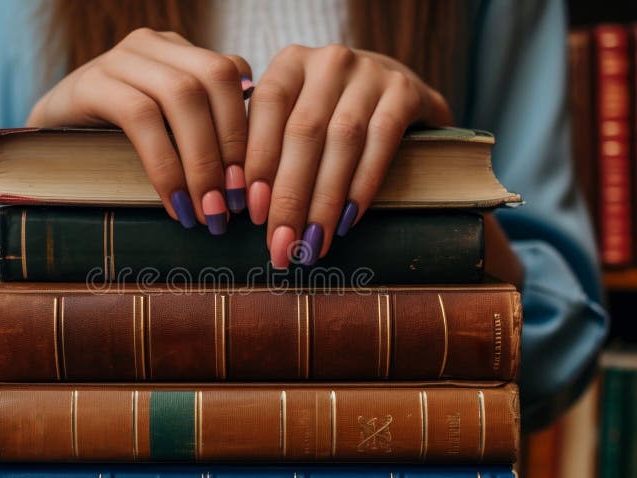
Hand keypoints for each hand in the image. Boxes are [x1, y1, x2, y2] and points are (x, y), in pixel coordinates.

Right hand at [27, 28, 252, 234]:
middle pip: (216, 79)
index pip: (235, 76)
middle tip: (234, 204)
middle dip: (231, 147)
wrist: (45, 148)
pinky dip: (164, 165)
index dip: (251, 131)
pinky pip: (140, 117)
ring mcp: (121, 58)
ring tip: (207, 211)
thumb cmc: (119, 151)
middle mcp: (156, 47)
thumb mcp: (171, 140)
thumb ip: (207, 141)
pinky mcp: (90, 82)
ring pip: (182, 96)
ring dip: (201, 161)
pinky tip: (174, 204)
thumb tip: (253, 183)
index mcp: (183, 54)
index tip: (255, 186)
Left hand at [245, 45, 452, 266]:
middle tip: (282, 244)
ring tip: (312, 243)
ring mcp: (370, 73)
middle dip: (290, 196)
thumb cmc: (328, 115)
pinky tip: (347, 220)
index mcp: (290, 63)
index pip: (268, 106)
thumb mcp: (294, 117)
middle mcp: (329, 61)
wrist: (394, 91)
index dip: (259, 160)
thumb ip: (269, 148)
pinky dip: (362, 185)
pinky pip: (382, 142)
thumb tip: (244, 207)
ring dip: (324, 200)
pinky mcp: (405, 92)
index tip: (252, 212)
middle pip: (304, 131)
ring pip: (342, 140)